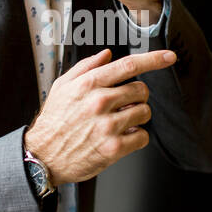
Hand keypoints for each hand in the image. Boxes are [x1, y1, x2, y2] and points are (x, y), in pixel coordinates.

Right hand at [24, 47, 176, 185]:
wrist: (42, 156)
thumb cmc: (53, 121)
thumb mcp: (62, 87)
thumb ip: (86, 68)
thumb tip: (107, 55)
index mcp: (88, 84)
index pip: (129, 65)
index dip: (154, 59)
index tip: (169, 56)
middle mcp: (100, 102)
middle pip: (142, 90)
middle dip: (137, 96)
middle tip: (124, 105)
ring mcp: (108, 126)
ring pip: (145, 112)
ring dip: (137, 117)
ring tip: (120, 123)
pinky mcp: (114, 148)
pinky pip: (142, 137)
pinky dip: (137, 137)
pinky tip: (122, 137)